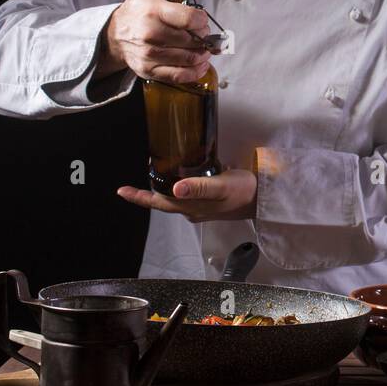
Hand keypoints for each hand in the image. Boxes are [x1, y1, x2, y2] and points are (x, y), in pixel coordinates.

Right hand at [95, 0, 213, 81]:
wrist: (116, 33)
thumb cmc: (138, 8)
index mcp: (153, 11)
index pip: (190, 19)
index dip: (203, 20)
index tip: (201, 20)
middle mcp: (150, 34)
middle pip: (193, 40)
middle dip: (204, 36)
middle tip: (203, 33)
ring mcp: (150, 54)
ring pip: (189, 58)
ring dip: (203, 53)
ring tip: (203, 47)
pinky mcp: (149, 70)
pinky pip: (179, 75)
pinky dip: (196, 71)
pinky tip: (201, 63)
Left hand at [117, 169, 257, 222]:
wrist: (265, 201)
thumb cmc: (244, 191)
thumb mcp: (221, 186)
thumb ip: (199, 187)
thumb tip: (175, 189)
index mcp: (190, 207)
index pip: (158, 203)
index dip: (139, 197)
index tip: (121, 191)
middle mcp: (192, 210)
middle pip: (163, 202)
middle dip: (148, 193)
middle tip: (135, 181)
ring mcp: (201, 209)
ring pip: (174, 199)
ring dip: (163, 189)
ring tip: (156, 175)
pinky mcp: (210, 204)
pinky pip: (187, 196)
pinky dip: (179, 187)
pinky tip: (183, 177)